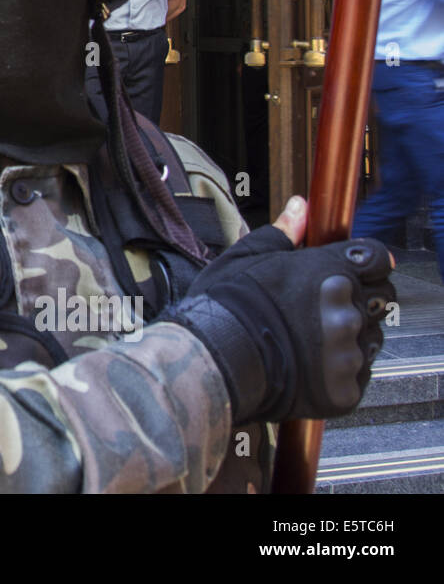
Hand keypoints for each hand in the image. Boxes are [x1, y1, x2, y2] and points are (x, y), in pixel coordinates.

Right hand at [163, 194, 395, 424]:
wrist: (215, 357)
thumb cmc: (227, 307)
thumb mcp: (248, 256)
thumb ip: (284, 231)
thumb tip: (301, 206)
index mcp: (332, 272)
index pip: (377, 259)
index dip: (365, 265)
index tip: (353, 272)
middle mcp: (348, 309)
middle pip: (378, 299)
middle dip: (357, 301)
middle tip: (320, 310)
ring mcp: (348, 351)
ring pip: (369, 339)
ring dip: (349, 337)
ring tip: (308, 340)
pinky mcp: (345, 387)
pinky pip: (356, 375)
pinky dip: (339, 372)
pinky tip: (308, 365)